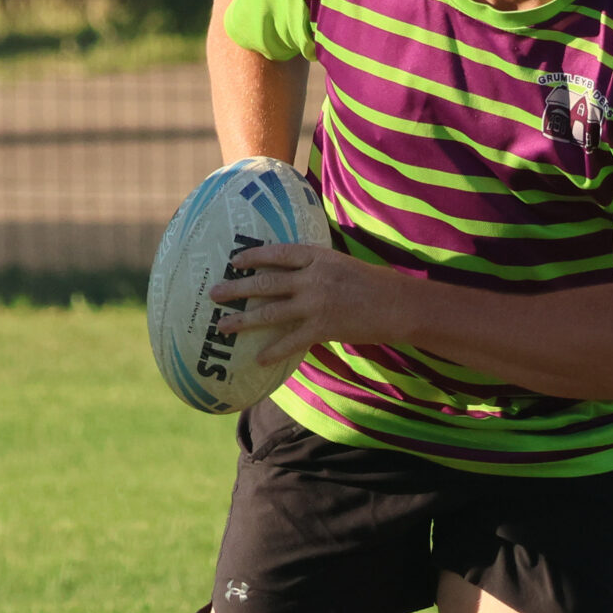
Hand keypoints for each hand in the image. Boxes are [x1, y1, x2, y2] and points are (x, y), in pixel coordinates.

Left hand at [209, 244, 413, 366]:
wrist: (399, 305)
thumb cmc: (375, 284)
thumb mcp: (344, 264)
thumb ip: (319, 267)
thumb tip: (296, 274)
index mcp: (319, 256)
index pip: (278, 253)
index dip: (254, 257)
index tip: (234, 261)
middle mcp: (313, 278)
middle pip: (266, 282)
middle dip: (236, 288)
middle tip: (214, 293)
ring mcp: (316, 303)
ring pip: (270, 312)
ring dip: (243, 320)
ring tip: (222, 325)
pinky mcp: (323, 328)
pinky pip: (290, 341)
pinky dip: (273, 351)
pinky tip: (258, 359)